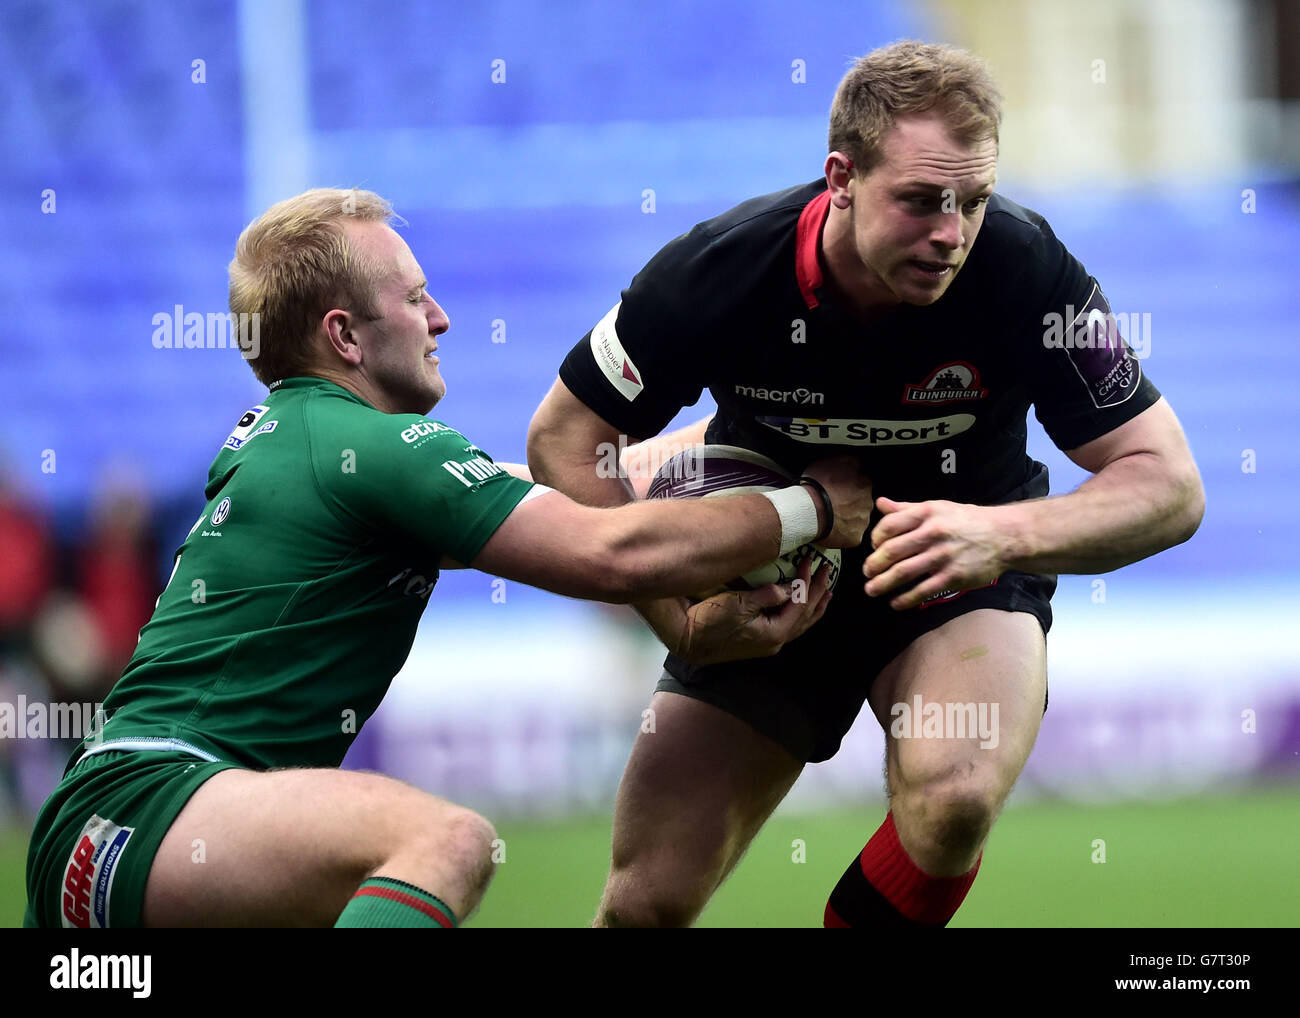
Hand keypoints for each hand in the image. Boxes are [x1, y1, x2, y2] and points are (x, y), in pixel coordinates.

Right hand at [673, 556, 833, 664]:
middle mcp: (775, 642)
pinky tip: (799, 606)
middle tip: (827, 572)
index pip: (800, 604)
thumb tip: (789, 588)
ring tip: (826, 593)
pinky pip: (788, 625)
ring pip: (799, 624)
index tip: (809, 561)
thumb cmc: (709, 620)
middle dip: (819, 594)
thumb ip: (767, 595)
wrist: (688, 639)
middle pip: (806, 617)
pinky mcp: (759, 640)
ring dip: (813, 607)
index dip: (807, 582)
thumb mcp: (738, 603)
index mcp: (774, 633)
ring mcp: (768, 643)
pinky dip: (799, 614)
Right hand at [800, 456, 872, 548]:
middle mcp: (868, 501)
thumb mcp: (831, 461)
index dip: (851, 486)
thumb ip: (848, 461)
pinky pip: (852, 535)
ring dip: (849, 518)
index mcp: (864, 482)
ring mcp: (863, 520)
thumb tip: (854, 461)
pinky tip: (833, 530)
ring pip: (859, 518)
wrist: (807, 510)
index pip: (863, 483)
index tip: (841, 489)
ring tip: (832, 517)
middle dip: (852, 502)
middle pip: (863, 501)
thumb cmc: (816, 486)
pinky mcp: (856, 537)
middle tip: (836, 504)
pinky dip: (844, 534)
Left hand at [864, 497, 1007, 610]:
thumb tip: (880, 504)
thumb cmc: (967, 521)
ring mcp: (943, 556)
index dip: (875, 539)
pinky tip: (896, 603)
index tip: (874, 548)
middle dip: (873, 565)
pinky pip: (922, 591)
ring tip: (872, 590)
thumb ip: (907, 509)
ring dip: (882, 584)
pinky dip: (905, 599)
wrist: (1004, 536)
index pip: (889, 525)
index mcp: (927, 513)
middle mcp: (933, 533)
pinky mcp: (953, 577)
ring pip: (903, 573)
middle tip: (867, 573)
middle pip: (892, 551)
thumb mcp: (938, 507)